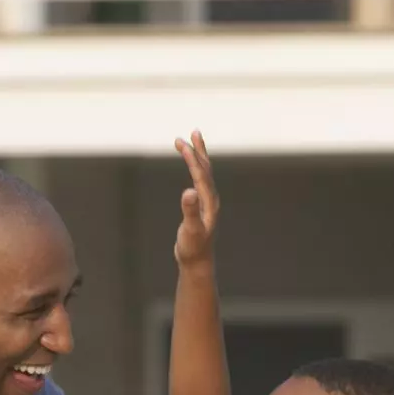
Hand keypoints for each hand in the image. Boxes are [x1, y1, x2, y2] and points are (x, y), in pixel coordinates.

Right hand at [173, 131, 219, 268]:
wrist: (197, 262)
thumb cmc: (193, 248)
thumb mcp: (190, 230)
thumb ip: (190, 211)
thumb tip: (188, 192)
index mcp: (209, 202)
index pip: (201, 174)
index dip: (192, 159)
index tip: (183, 144)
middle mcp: (210, 199)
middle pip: (206, 169)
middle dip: (199, 150)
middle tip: (193, 132)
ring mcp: (207, 203)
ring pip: (204, 174)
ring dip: (197, 157)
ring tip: (189, 143)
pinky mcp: (201, 207)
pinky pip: (199, 182)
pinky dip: (195, 170)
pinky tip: (191, 168)